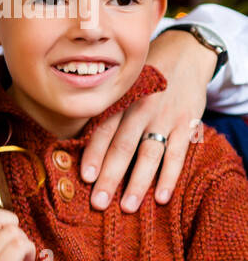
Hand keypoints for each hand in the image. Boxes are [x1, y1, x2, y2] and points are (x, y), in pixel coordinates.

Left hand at [81, 30, 213, 212]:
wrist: (185, 53)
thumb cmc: (142, 77)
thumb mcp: (122, 86)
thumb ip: (105, 111)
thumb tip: (73, 142)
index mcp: (120, 101)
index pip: (103, 131)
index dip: (93, 154)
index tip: (84, 177)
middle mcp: (141, 109)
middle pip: (123, 148)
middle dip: (110, 177)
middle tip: (98, 203)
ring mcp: (165, 118)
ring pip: (149, 154)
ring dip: (138, 183)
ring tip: (127, 207)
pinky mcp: (187, 124)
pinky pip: (178, 154)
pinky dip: (170, 177)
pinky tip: (161, 197)